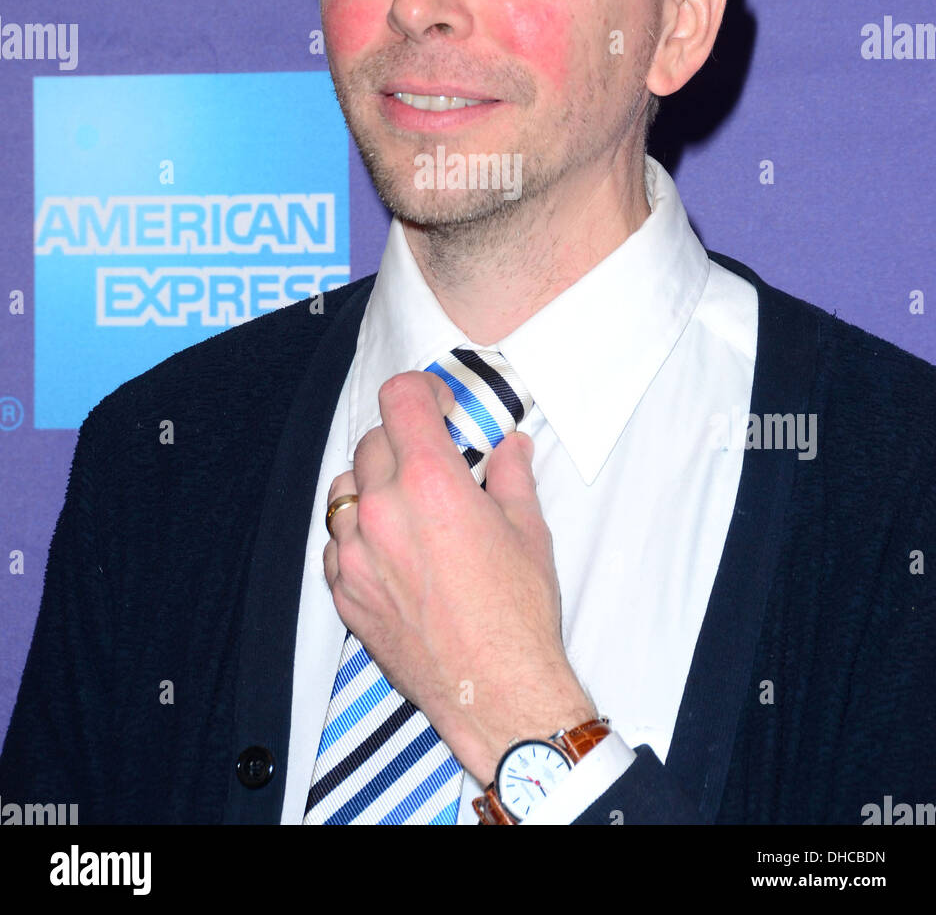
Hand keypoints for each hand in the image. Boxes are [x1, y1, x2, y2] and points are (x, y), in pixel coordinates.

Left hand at [323, 369, 594, 781]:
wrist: (495, 693)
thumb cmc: (517, 614)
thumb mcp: (528, 530)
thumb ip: (511, 475)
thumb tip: (510, 446)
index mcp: (430, 482)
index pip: (400, 398)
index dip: (422, 391)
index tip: (439, 406)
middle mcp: (382, 509)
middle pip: (374, 439)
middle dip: (404, 440)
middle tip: (435, 461)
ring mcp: (355, 552)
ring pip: (345, 486)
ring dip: (373, 483)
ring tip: (407, 505)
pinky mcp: (343, 590)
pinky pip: (334, 540)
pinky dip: (357, 532)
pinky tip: (390, 548)